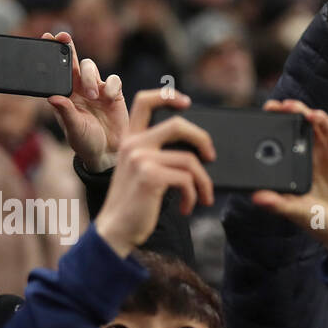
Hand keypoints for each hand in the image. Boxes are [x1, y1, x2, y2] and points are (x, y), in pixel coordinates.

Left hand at [43, 31, 127, 172]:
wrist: (107, 154)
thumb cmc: (85, 142)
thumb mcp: (73, 129)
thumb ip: (65, 112)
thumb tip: (53, 97)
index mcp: (66, 94)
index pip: (57, 70)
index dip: (53, 53)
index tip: (46, 37)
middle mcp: (80, 88)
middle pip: (74, 61)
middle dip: (68, 47)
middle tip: (63, 37)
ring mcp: (97, 90)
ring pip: (91, 68)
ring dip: (89, 77)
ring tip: (91, 95)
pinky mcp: (114, 95)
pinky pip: (113, 80)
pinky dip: (110, 86)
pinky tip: (107, 98)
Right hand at [94, 89, 214, 257]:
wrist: (116, 231)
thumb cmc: (135, 205)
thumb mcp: (143, 173)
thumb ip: (158, 156)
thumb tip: (198, 151)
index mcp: (130, 139)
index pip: (144, 101)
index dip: (167, 96)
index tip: (187, 103)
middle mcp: (133, 144)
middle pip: (178, 125)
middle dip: (203, 139)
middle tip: (212, 157)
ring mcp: (140, 159)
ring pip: (190, 160)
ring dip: (204, 182)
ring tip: (204, 197)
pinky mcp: (150, 176)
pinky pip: (187, 179)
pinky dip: (194, 196)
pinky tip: (187, 207)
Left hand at [249, 99, 327, 270]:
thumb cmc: (323, 223)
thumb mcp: (295, 212)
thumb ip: (277, 203)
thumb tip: (255, 196)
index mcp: (294, 169)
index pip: (279, 144)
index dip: (269, 131)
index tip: (256, 122)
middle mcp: (308, 158)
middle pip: (293, 129)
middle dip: (282, 115)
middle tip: (270, 107)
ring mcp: (325, 154)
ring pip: (311, 125)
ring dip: (300, 111)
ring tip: (289, 105)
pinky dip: (322, 120)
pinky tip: (313, 115)